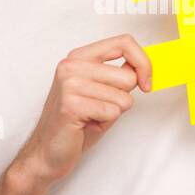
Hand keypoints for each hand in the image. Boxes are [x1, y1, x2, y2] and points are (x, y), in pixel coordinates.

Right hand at [12, 33, 152, 192]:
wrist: (48, 151)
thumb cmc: (76, 123)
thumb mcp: (100, 92)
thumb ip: (118, 76)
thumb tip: (143, 68)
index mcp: (79, 57)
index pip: (124, 42)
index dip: (143, 62)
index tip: (146, 81)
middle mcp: (72, 66)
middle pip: (127, 76)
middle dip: (123, 98)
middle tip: (100, 108)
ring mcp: (69, 83)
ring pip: (122, 97)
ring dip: (112, 112)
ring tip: (91, 116)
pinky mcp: (71, 104)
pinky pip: (111, 112)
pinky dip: (104, 122)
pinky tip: (86, 124)